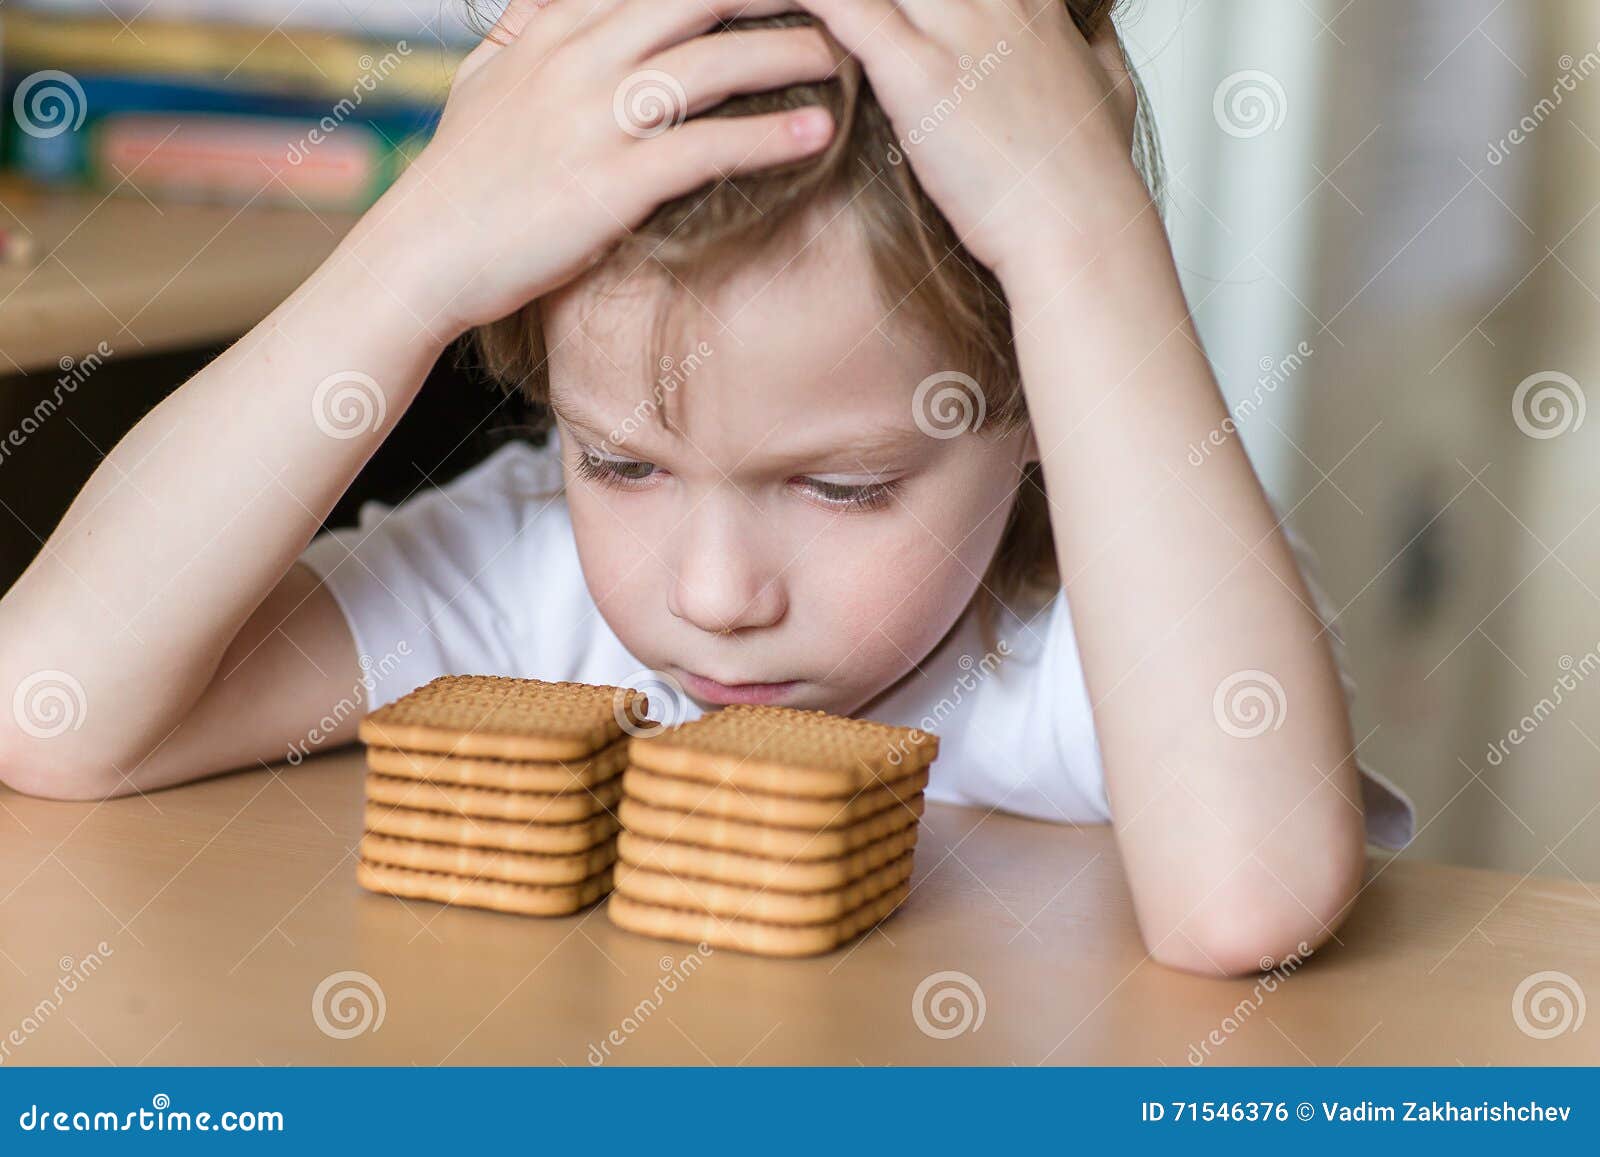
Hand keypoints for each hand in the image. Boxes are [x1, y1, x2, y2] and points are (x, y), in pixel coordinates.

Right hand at [365, 0, 840, 336]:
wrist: (421, 256)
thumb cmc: (460, 176)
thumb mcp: (485, 80)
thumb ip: (526, 28)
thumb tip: (549, 0)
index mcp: (552, 29)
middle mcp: (575, 60)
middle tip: (835, 2)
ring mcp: (590, 121)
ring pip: (710, 64)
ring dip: (788, 56)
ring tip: (844, 60)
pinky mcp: (606, 187)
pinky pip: (705, 149)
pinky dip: (769, 138)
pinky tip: (817, 133)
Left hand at [779, 0, 1142, 285]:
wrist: (1082, 231)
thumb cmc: (1092, 181)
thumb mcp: (1110, 98)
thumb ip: (1094, 61)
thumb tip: (1097, 48)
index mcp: (1032, 5)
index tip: (899, 0)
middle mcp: (996, 5)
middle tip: (831, 6)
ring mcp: (959, 32)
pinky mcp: (921, 75)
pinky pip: (848, 10)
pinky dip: (806, 3)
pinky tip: (763, 4)